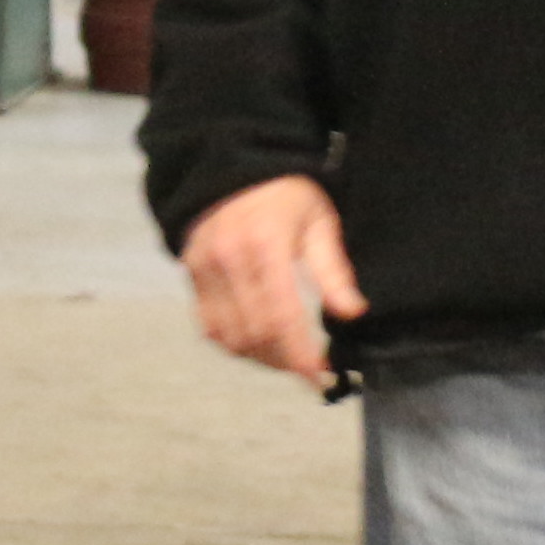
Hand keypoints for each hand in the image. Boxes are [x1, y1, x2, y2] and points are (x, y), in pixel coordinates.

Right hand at [179, 172, 366, 382]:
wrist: (232, 168)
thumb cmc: (285, 196)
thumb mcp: (319, 222)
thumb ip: (333, 270)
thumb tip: (352, 312)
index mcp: (266, 245)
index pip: (282, 315)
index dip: (300, 353)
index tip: (319, 376)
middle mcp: (229, 259)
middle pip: (255, 333)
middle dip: (284, 360)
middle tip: (310, 368)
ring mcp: (205, 268)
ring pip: (229, 336)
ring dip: (260, 356)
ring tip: (286, 357)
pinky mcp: (191, 274)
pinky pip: (209, 325)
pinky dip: (233, 343)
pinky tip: (257, 342)